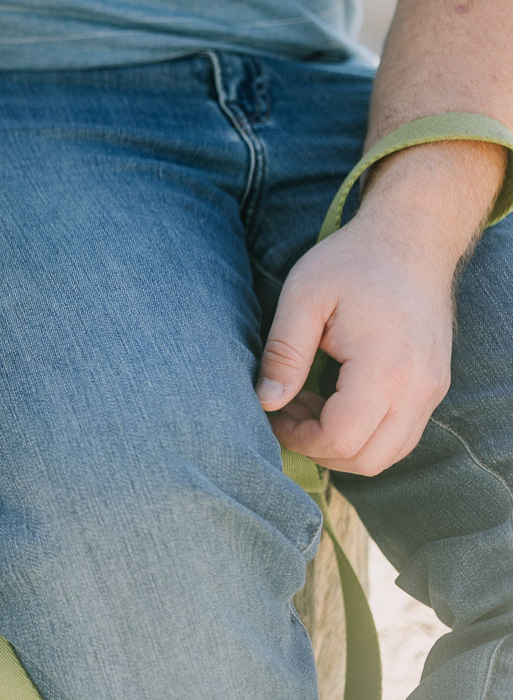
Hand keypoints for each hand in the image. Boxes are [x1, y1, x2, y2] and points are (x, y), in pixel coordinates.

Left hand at [256, 212, 454, 475]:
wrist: (411, 240)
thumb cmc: (351, 262)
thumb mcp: (303, 297)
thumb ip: (283, 353)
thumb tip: (265, 402)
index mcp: (385, 368)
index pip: (341, 438)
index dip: (299, 438)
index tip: (272, 412)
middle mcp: (418, 389)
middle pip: (367, 459)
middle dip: (318, 449)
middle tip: (286, 413)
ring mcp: (432, 390)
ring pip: (388, 454)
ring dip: (343, 445)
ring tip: (307, 405)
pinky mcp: (433, 386)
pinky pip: (401, 434)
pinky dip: (366, 434)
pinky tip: (333, 400)